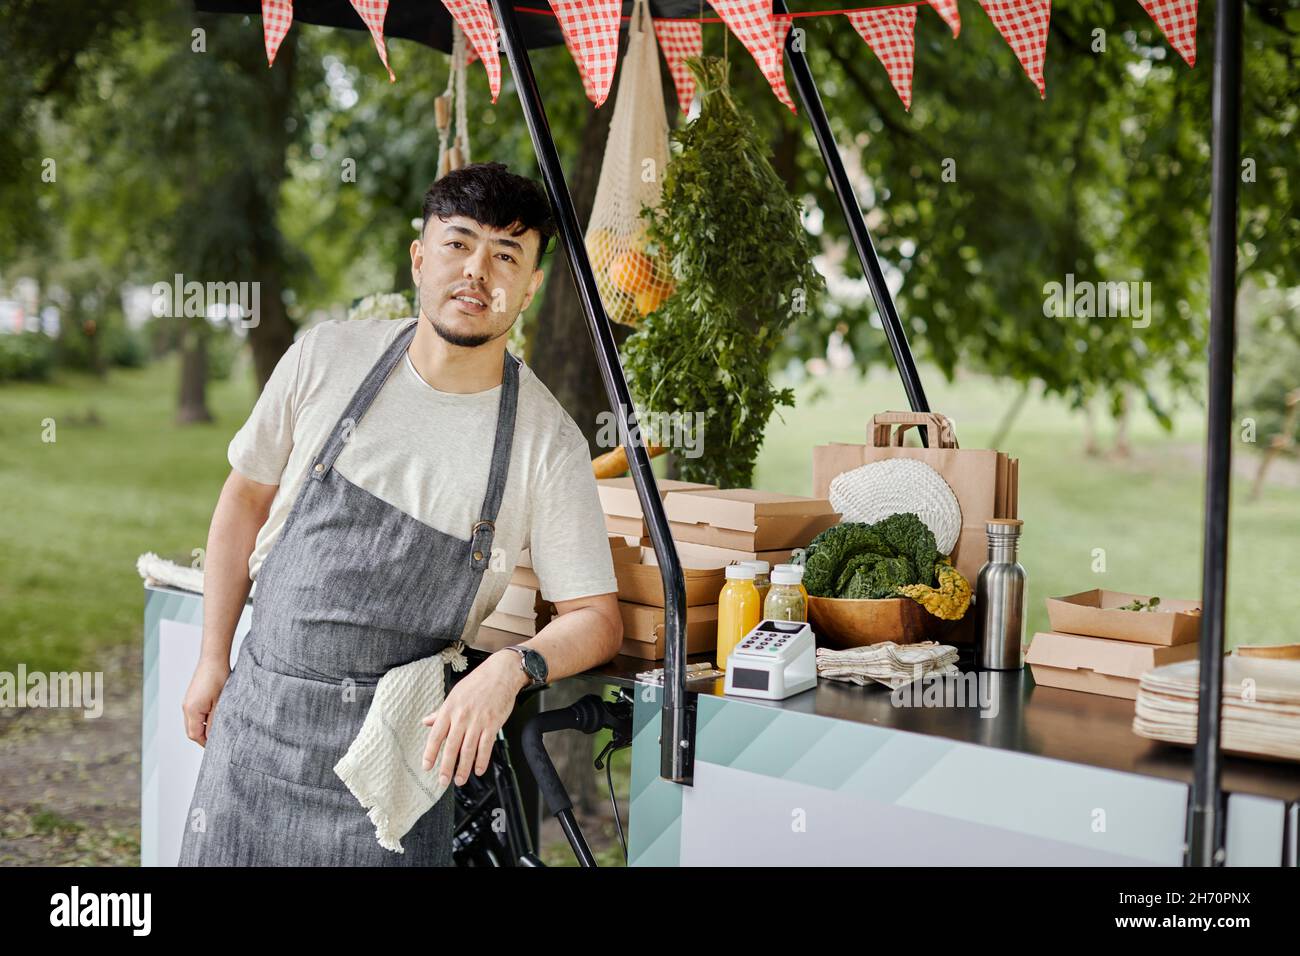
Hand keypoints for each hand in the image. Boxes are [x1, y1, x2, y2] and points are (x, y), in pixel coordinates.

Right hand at [182, 658, 230, 746]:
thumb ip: (215, 721)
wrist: (213, 659)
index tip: (218, 746)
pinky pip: (194, 714)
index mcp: (192, 710)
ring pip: (193, 723)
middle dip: (204, 737)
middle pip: (192, 731)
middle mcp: (186, 707)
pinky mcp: (191, 698)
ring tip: (218, 728)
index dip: (206, 743)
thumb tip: (212, 736)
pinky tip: (214, 716)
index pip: (195, 735)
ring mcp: (187, 702)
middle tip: (219, 740)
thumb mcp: (221, 703)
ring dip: (204, 728)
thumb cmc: (219, 677)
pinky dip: (202, 719)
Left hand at [420, 650, 526, 788]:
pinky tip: (478, 769)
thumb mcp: (454, 694)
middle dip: (446, 767)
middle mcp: (462, 717)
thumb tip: (426, 721)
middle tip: (443, 781)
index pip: (436, 735)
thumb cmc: (478, 683)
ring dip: (463, 768)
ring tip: (459, 779)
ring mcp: (478, 721)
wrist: (501, 674)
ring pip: (468, 750)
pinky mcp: (493, 724)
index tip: (427, 766)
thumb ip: (440, 712)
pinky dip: (482, 760)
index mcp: (449, 709)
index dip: (430, 753)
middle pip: (451, 747)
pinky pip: (486, 746)